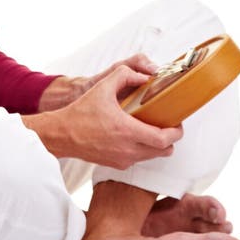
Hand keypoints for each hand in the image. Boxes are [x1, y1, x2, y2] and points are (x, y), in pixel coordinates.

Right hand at [24, 64, 182, 168]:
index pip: (163, 139)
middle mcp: (127, 149)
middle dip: (170, 138)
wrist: (62, 134)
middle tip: (167, 124)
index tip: (177, 122)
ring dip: (157, 144)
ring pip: (152, 156)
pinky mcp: (116, 164)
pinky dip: (142, 149)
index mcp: (127, 130)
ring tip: (150, 127)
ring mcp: (122, 159)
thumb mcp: (102, 87)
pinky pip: (138, 158)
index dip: (176, 132)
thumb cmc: (80, 112)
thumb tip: (143, 76)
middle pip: (164, 151)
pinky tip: (133, 134)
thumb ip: (124, 75)